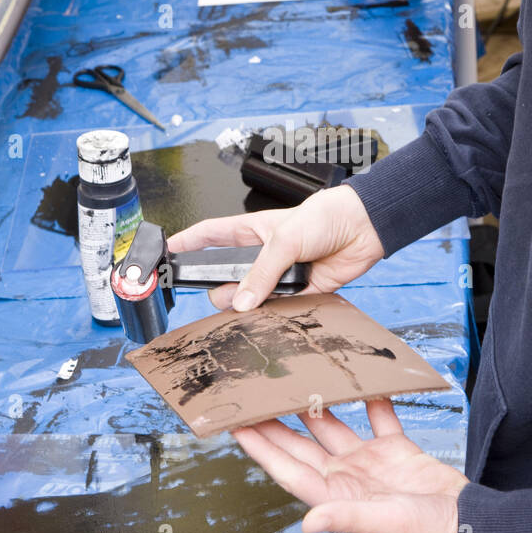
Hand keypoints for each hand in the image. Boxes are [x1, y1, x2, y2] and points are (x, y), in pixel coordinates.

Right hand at [166, 183, 384, 310]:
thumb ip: (261, 271)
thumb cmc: (326, 217)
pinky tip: (272, 314)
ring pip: (251, 299)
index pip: (210, 237)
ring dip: (247, 306)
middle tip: (218, 295)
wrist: (365, 229)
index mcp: (252, 232)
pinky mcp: (300, 293)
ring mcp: (280, 275)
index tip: (166, 253)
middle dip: (218, 289)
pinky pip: (279, 311)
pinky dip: (274, 316)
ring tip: (248, 307)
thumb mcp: (284, 238)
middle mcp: (263, 255)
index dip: (187, 244)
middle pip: (226, 278)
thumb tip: (240, 302)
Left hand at [234, 399, 467, 532]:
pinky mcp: (396, 449)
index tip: (235, 426)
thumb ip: (346, 517)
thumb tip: (308, 524)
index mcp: (335, 495)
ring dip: (314, 405)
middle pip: (300, 444)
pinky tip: (359, 378)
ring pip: (332, 427)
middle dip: (275, 422)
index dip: (260, 448)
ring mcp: (369, 462)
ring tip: (295, 379)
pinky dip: (368, 399)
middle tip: (253, 395)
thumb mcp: (386, 522)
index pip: (287, 467)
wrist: (471, 527)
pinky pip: (376, 417)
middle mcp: (346, 477)